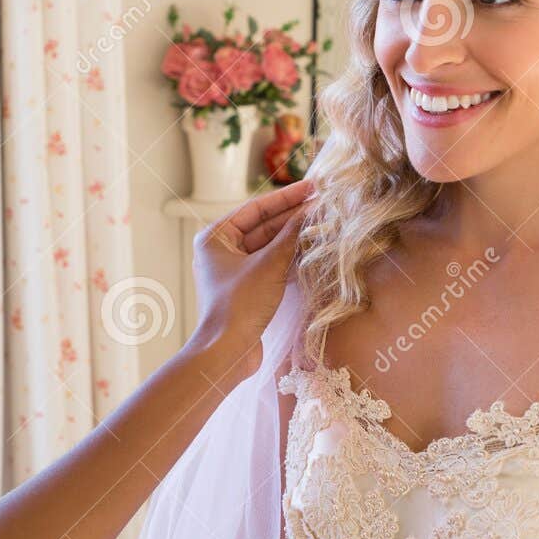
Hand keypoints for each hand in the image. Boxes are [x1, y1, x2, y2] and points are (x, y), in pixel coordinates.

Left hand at [187, 178, 313, 386]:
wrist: (227, 351)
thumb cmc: (239, 305)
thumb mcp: (269, 265)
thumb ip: (290, 237)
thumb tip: (310, 212)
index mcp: (215, 237)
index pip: (255, 209)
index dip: (285, 197)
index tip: (312, 187)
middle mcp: (221, 250)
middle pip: (262, 226)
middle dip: (292, 216)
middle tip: (322, 204)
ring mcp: (234, 270)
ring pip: (268, 246)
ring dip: (293, 236)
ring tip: (323, 222)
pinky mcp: (246, 288)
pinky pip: (270, 264)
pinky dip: (289, 256)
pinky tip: (312, 248)